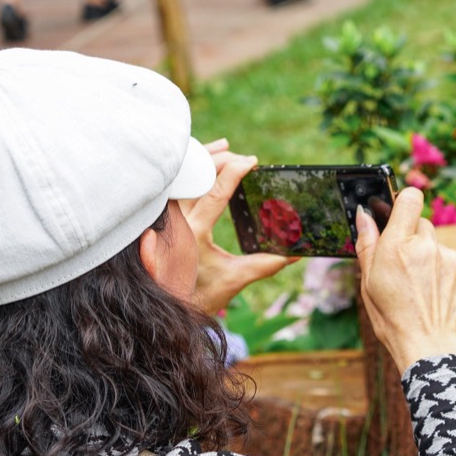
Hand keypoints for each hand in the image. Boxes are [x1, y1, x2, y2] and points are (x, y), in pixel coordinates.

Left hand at [181, 139, 289, 315]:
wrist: (164, 308)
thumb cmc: (197, 296)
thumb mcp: (233, 280)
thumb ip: (264, 265)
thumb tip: (295, 254)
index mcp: (195, 232)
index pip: (216, 191)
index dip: (236, 171)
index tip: (252, 161)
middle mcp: (176, 220)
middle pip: (197, 176)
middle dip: (221, 160)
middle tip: (243, 157)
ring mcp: (165, 218)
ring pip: (182, 176)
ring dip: (201, 159)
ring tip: (223, 146)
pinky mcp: (160, 219)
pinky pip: (173, 186)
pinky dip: (187, 171)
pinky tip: (200, 162)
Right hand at [354, 187, 455, 373]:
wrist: (427, 345)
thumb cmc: (391, 316)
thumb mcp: (368, 282)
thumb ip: (367, 244)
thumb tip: (364, 215)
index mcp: (397, 245)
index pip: (409, 198)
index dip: (404, 202)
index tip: (399, 213)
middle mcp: (427, 246)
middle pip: (423, 225)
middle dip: (414, 239)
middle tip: (406, 267)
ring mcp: (452, 259)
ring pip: (440, 247)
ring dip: (432, 260)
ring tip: (424, 289)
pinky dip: (449, 276)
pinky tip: (440, 295)